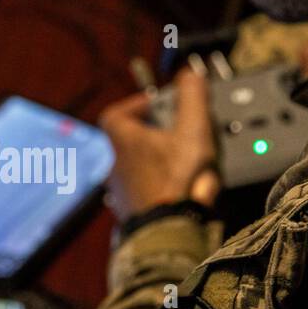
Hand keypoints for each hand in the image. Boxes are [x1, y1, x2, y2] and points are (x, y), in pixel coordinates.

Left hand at [99, 68, 219, 221]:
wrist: (169, 232)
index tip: (156, 105)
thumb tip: (190, 76)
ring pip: (136, 167)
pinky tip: (183, 188)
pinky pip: (145, 191)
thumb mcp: (192, 130)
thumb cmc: (176, 181)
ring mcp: (122, 192)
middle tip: (179, 133)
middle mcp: (115, 166)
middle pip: (129, 141)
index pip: (115, 114)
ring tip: (186, 161)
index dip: (135, 105)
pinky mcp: (134, 213)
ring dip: (157, 160)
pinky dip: (160, 184)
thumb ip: (192, 99)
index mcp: (122, 141)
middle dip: (153, 133)